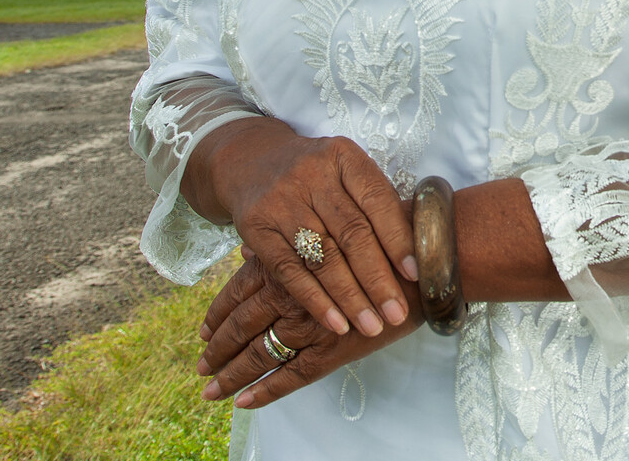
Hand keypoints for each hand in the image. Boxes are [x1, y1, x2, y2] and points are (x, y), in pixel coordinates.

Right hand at [191, 117, 417, 336]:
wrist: (253, 162)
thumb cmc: (317, 173)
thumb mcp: (346, 170)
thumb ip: (375, 202)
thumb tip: (416, 255)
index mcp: (343, 156)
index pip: (377, 200)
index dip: (398, 238)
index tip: (416, 274)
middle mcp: (311, 175)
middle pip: (351, 234)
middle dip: (378, 279)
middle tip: (397, 313)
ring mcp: (281, 201)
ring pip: (322, 257)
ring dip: (350, 298)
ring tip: (373, 326)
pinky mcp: (256, 228)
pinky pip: (290, 272)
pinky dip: (316, 301)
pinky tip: (337, 324)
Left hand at [197, 250, 420, 409]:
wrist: (427, 257)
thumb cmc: (387, 235)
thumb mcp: (335, 225)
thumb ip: (287, 243)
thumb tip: (248, 249)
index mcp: (290, 260)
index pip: (241, 291)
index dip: (219, 311)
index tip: (203, 329)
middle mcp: (291, 293)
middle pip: (242, 323)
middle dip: (218, 346)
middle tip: (200, 365)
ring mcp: (309, 323)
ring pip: (258, 352)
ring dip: (232, 373)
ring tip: (210, 390)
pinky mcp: (331, 349)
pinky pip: (290, 376)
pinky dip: (265, 391)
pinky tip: (244, 402)